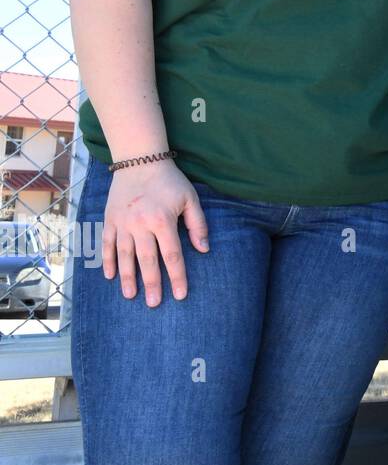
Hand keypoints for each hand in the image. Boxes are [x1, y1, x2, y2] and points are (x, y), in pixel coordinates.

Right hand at [101, 158, 208, 305]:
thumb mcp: (190, 198)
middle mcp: (140, 224)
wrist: (140, 160)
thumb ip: (198, 224)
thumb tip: (204, 249)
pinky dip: (107, 261)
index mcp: (162, 220)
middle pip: (147, 260)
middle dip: (151, 284)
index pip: (172, 255)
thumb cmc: (169, 180)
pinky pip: (106, 244)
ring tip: (131, 296)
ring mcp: (122, 223)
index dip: (177, 277)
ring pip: (124, 256)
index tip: (180, 295)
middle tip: (154, 304)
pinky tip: (110, 276)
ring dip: (127, 277)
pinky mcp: (109, 220)